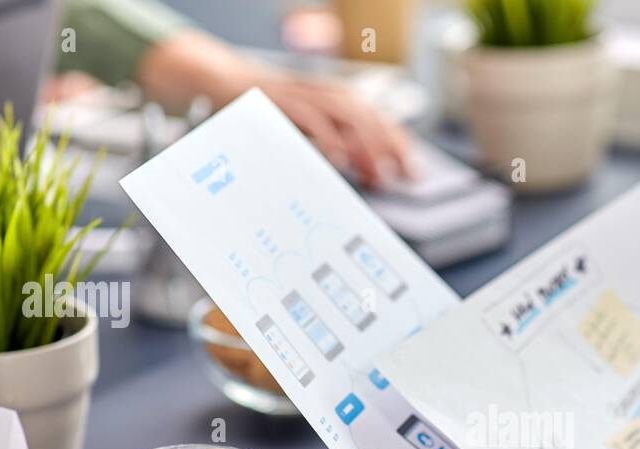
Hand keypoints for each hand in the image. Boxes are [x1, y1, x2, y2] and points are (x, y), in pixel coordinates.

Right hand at [252, 75, 412, 186]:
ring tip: (376, 172)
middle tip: (401, 175)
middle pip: (370, 118)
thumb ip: (337, 143)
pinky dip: (328, 138)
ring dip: (366, 146)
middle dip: (390, 148)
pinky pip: (313, 118)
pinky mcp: (285, 100)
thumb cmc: (271, 111)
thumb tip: (369, 173)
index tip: (413, 168)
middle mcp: (327, 93)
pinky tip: (339, 159)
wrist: (226, 82)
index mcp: (337, 98)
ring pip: (348, 116)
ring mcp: (306, 94)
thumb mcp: (309, 126)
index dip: (398, 143)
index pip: (378, 119)